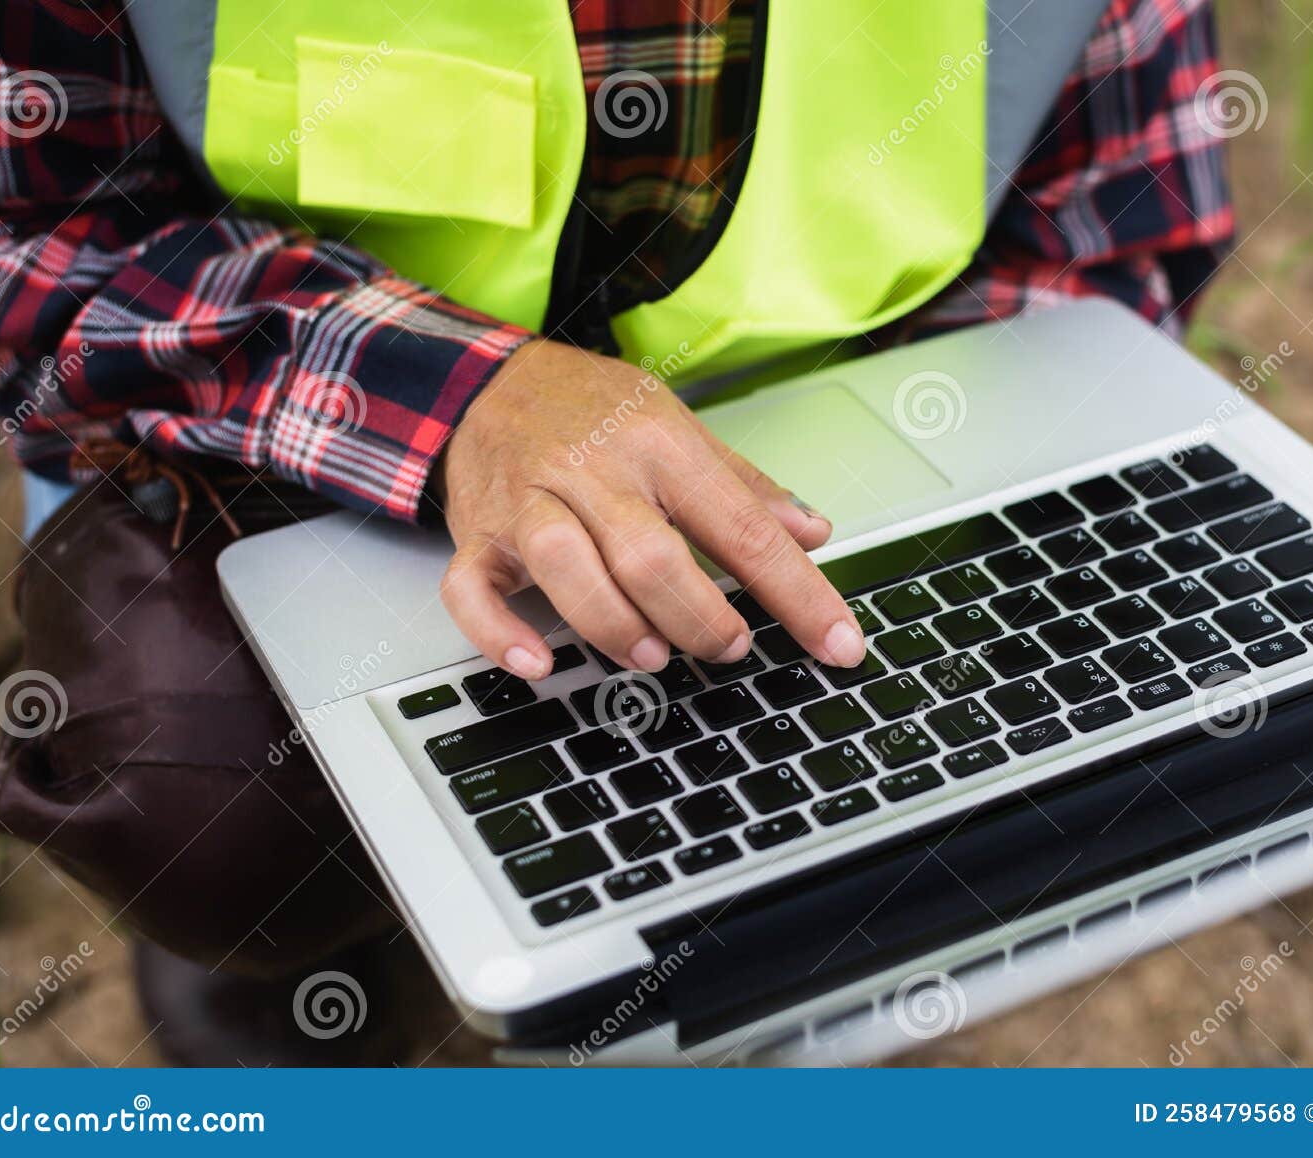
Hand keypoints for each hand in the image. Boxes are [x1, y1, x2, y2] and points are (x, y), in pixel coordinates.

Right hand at [436, 339, 865, 679]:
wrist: (489, 380)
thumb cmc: (594, 411)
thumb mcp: (680, 427)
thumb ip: (746, 486)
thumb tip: (814, 532)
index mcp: (659, 444)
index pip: (743, 526)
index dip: (798, 594)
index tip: (839, 644)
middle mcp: (594, 471)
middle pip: (649, 554)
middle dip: (699, 615)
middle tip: (730, 646)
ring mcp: (529, 503)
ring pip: (565, 567)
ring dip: (614, 625)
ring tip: (652, 656)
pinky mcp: (479, 535)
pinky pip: (473, 590)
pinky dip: (501, 633)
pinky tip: (538, 662)